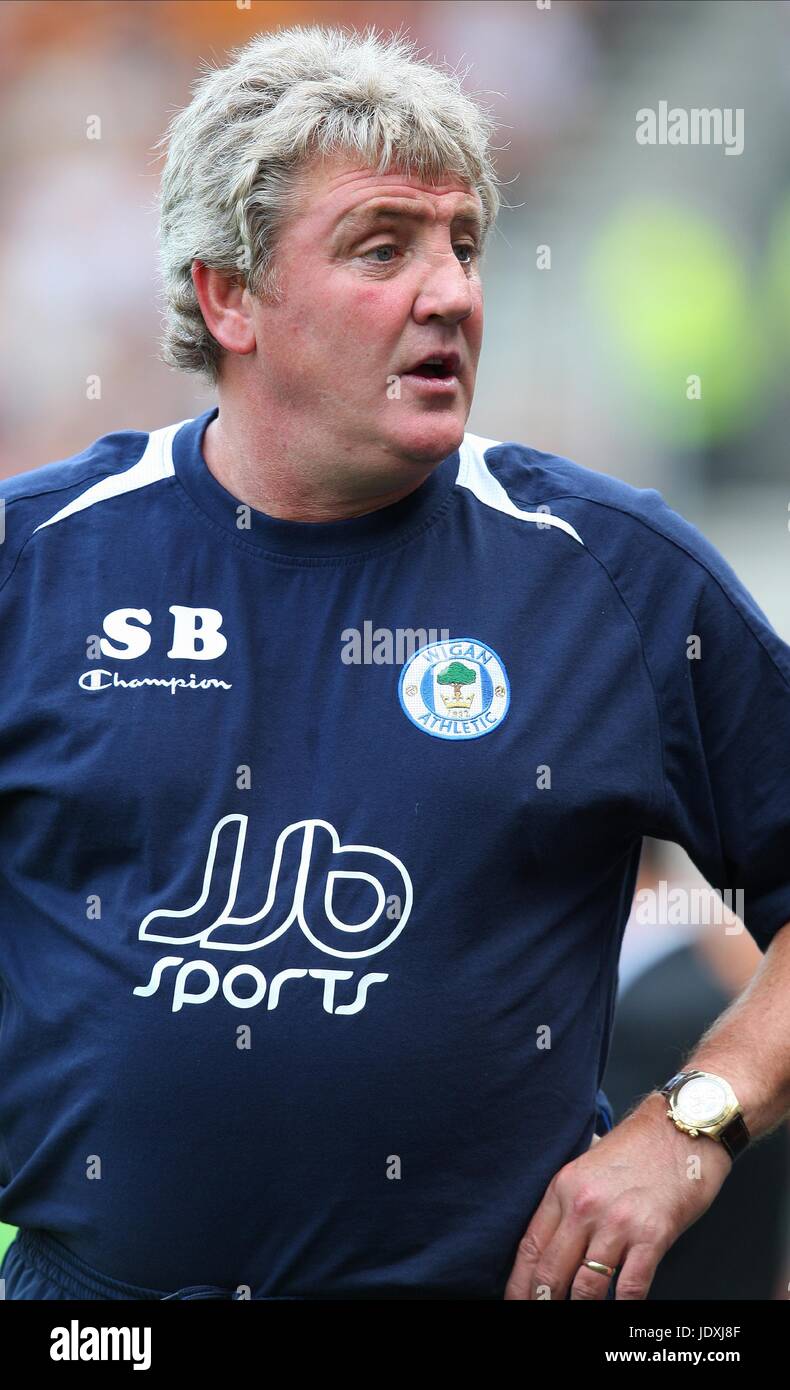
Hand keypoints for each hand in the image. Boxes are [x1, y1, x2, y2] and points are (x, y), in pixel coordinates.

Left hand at [504, 1092, 732, 1299]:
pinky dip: (623, 1306)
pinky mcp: (653, 1235)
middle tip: (542, 1315)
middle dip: (544, 1301)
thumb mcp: (590, 1166)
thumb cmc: (641, 1147)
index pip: (531, 1246)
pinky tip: (620, 1309)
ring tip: (580, 1315)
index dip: (520, 1282)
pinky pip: (630, 1286)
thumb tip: (556, 1244)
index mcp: (565, 1187)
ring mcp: (618, 1222)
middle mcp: (586, 1206)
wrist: (684, 1126)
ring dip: (581, 1308)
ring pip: (586, 1286)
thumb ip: (572, 1202)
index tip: (516, 1299)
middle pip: (551, 1271)